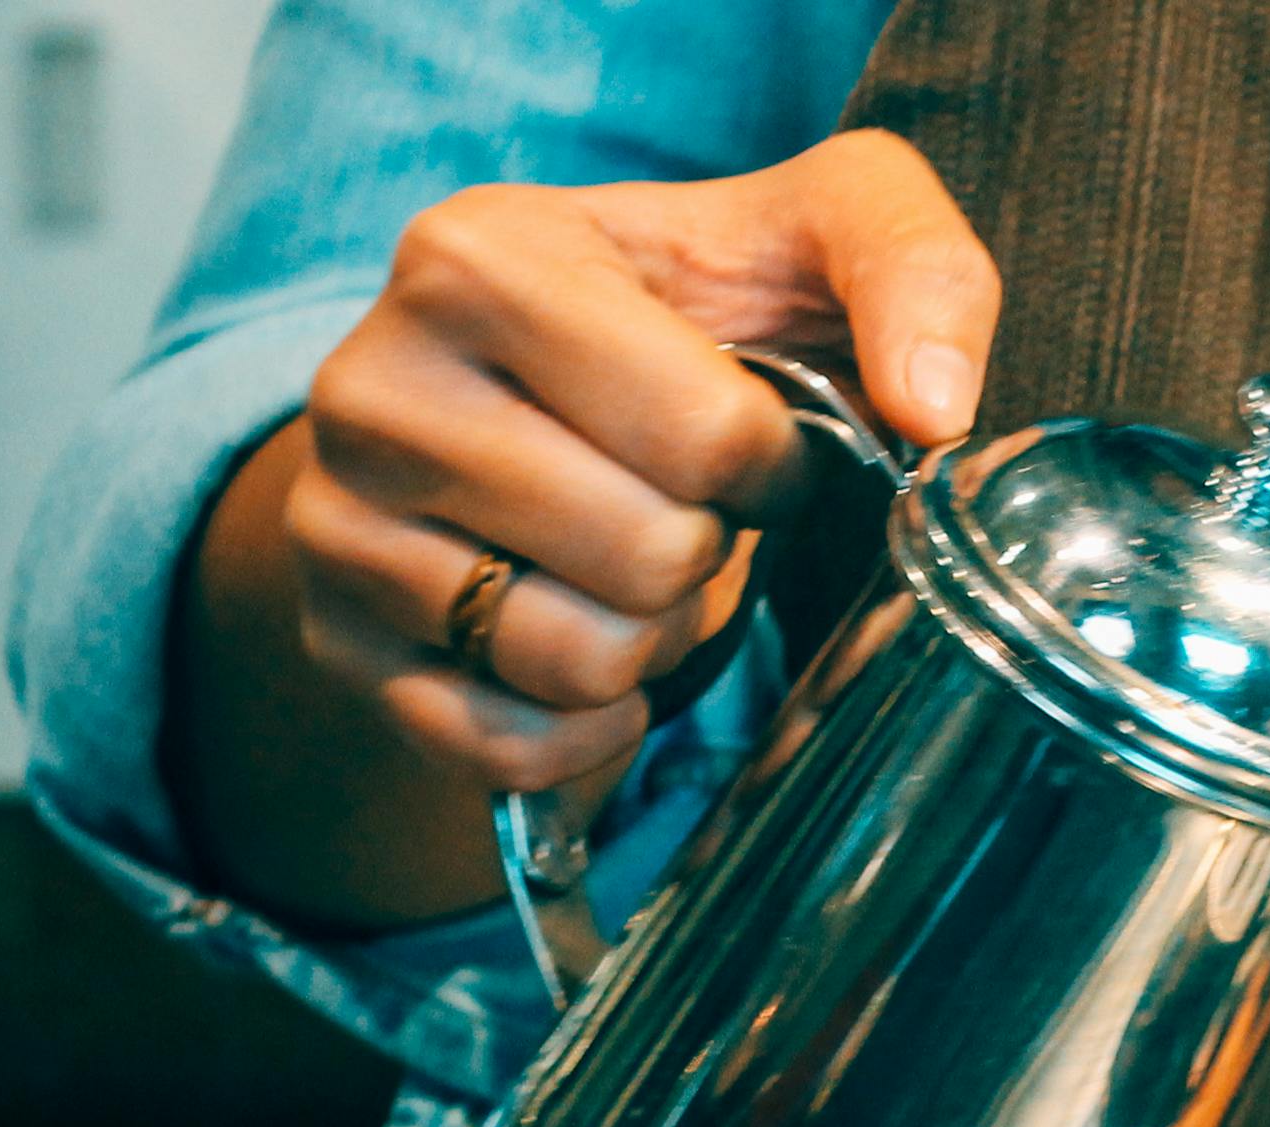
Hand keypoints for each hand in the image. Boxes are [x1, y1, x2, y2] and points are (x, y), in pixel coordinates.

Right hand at [178, 131, 998, 923]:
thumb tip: (936, 409)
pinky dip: (588, 727)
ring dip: (654, 641)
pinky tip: (596, 649)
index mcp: (474, 258)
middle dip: (708, 552)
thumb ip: (917, 271)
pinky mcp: (339, 644)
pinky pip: (508, 746)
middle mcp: (368, 386)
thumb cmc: (694, 317)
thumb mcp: (819, 237)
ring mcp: (333, 524)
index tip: (746, 431)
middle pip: (645, 557)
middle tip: (685, 508)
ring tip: (636, 569)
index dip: (769, 460)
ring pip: (577, 661)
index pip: (701, 435)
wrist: (525, 397)